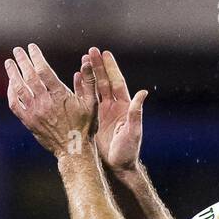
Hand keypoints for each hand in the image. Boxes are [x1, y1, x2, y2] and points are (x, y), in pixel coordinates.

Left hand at [5, 43, 96, 156]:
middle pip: (29, 77)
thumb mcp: (91, 103)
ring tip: (9, 63)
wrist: (73, 150)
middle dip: (22, 61)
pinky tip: (11, 85)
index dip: (36, 57)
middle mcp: (46, 102)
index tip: (31, 47)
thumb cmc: (85, 126)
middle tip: (17, 50)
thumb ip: (89, 81)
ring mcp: (35, 113)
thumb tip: (87, 61)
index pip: (44, 70)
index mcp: (60, 95)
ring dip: (13, 74)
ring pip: (19, 89)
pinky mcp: (29, 122)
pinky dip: (11, 93)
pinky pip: (15, 104)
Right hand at [85, 47, 147, 171]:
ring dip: (89, 75)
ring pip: (95, 89)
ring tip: (81, 60)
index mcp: (124, 106)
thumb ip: (136, 113)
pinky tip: (75, 78)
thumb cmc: (128, 151)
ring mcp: (103, 112)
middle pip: (105, 81)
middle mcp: (114, 106)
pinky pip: (87, 100)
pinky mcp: (94, 119)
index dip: (111, 68)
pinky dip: (82, 89)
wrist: (118, 167)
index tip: (105, 53)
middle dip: (98, 66)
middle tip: (90, 51)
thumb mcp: (133, 131)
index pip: (117, 82)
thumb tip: (143, 92)